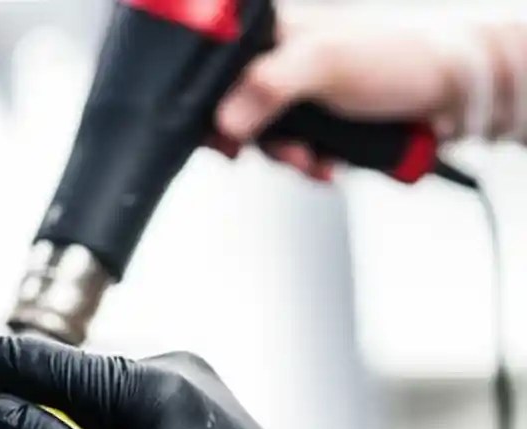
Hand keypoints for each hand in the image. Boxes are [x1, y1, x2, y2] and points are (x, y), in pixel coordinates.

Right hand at [213, 8, 467, 180]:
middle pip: (236, 111)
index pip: (216, 72)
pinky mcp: (318, 117)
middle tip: (285, 150)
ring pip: (266, 135)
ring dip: (289, 156)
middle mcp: (280, 58)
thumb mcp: (325, 64)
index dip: (212, 109)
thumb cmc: (399, 56)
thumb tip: (225, 120)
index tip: (224, 138)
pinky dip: (307, 161)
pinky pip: (294, 147)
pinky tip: (327, 161)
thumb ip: (268, 86)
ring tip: (315, 159)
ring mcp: (299, 90)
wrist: (453, 90)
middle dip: (261, 142)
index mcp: (271, 30)